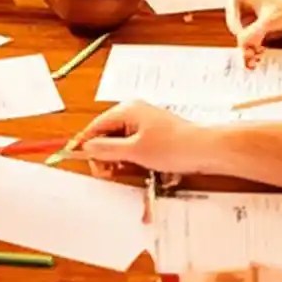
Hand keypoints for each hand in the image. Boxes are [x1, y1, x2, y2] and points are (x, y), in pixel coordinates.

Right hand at [71, 101, 211, 175]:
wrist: (206, 150)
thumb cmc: (175, 146)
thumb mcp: (135, 151)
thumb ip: (107, 149)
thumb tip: (86, 147)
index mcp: (127, 110)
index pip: (96, 126)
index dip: (85, 143)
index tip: (74, 157)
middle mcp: (134, 113)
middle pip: (106, 135)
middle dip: (104, 155)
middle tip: (106, 172)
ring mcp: (144, 124)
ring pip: (119, 143)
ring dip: (118, 160)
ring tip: (124, 172)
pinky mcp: (153, 135)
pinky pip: (133, 147)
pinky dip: (131, 159)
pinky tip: (137, 169)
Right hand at [226, 0, 281, 66]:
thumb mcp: (271, 21)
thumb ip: (253, 32)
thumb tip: (241, 44)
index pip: (231, 14)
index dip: (236, 30)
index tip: (243, 42)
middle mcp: (244, 3)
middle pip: (235, 26)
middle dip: (242, 41)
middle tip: (248, 55)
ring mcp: (250, 15)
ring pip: (241, 34)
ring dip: (247, 47)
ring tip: (254, 58)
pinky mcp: (256, 25)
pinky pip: (249, 38)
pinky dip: (252, 47)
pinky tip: (258, 55)